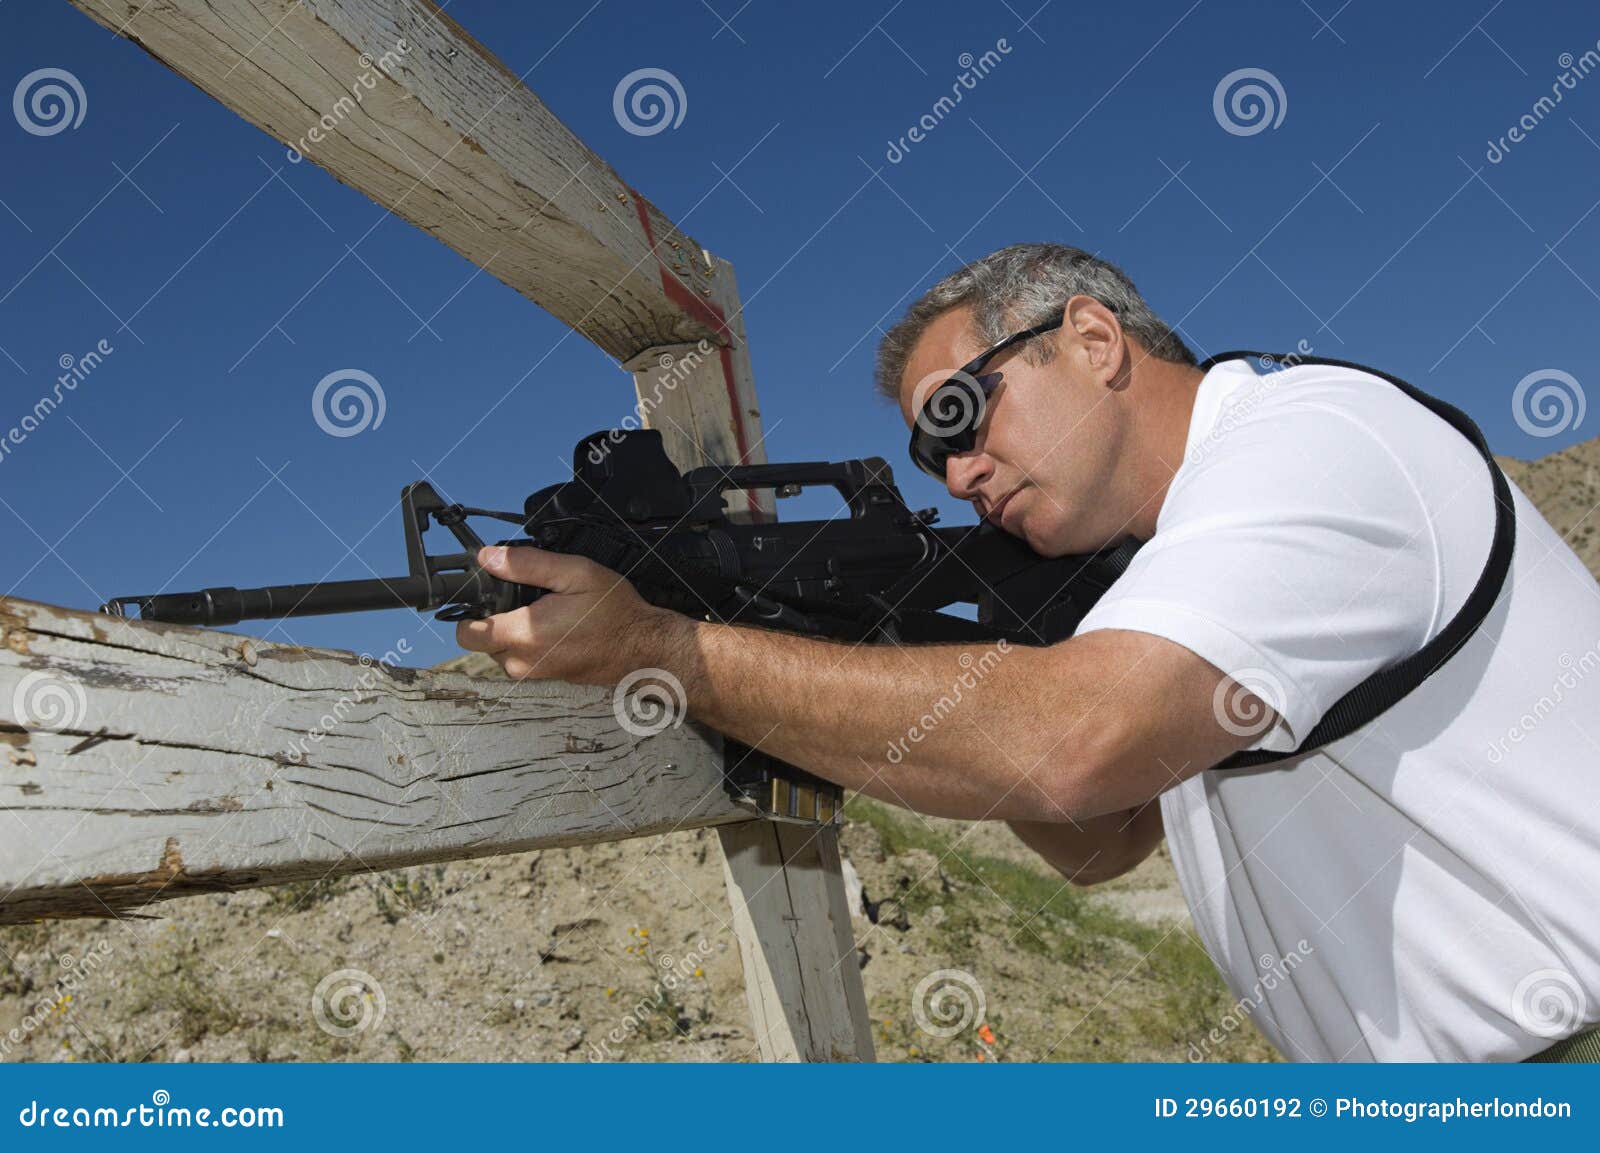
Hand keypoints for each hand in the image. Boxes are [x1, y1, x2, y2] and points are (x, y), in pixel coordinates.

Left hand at [454, 545, 679, 685]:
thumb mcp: (574, 573)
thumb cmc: (614, 612)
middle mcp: (522, 662)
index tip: (485, 593)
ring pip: (500, 649)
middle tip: (527, 598)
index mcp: (524, 634)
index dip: (468, 610)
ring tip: (546, 611)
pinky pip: (520, 658)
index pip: (466, 632)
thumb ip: (527, 564)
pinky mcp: (544, 678)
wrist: (642, 648)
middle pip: (482, 639)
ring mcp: (533, 674)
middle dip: (495, 616)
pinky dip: (529, 641)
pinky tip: (554, 625)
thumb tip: (488, 557)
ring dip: (512, 630)